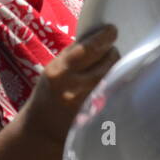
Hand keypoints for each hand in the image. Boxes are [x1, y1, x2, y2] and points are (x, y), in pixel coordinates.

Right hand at [22, 24, 119, 146]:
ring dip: (115, 67)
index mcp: (59, 72)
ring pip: (114, 76)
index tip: (112, 30)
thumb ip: (74, 53)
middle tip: (109, 51)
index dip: (105, 37)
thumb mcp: (53, 69)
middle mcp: (75, 88)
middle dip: (111, 52)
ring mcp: (89, 104)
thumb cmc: (49, 93)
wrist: (43, 129)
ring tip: (108, 66)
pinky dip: (116, 83)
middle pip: (108, 61)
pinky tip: (109, 82)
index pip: (90, 48)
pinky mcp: (99, 115)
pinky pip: (115, 91)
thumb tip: (99, 36)